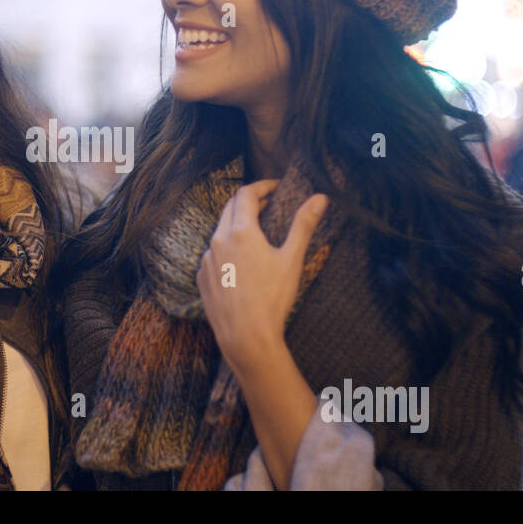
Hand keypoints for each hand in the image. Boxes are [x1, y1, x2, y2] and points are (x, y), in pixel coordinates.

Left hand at [195, 180, 328, 371]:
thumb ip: (303, 225)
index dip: (261, 186)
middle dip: (248, 202)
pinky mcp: (202, 278)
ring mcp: (206, 260)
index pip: (246, 194)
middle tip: (268, 204)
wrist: (245, 337)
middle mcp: (218, 241)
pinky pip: (213, 255)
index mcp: (240, 232)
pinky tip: (241, 263)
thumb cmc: (272, 298)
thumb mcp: (292, 259)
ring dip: (236, 225)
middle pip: (230, 208)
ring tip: (256, 233)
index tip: (275, 187)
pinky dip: (226, 249)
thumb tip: (320, 197)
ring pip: (220, 232)